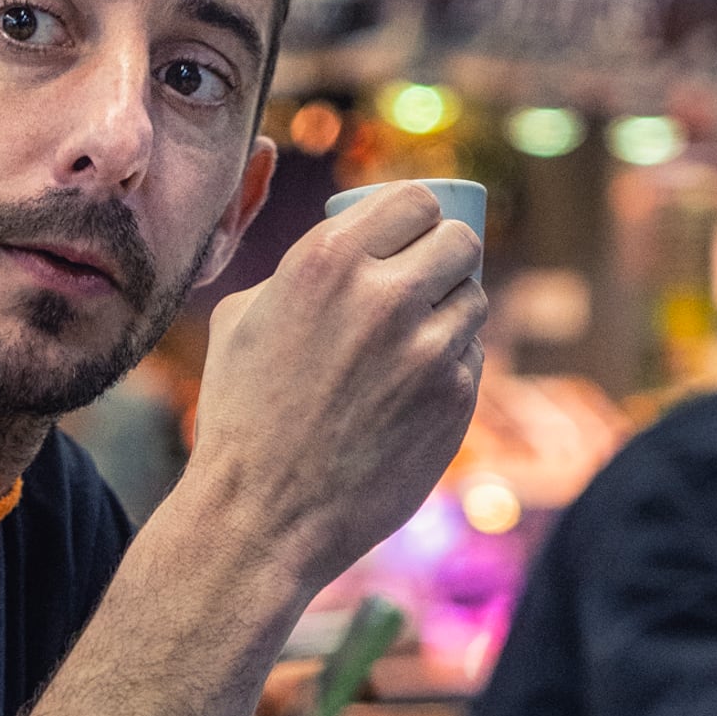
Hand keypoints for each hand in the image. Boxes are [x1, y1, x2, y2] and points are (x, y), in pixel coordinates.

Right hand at [190, 182, 483, 596]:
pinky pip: (472, 359)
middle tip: (423, 285)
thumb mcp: (242, 320)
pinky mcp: (456, 399)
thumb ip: (298, 272)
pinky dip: (450, 370)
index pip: (416, 201)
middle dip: (446, 258)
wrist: (262, 514)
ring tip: (408, 346)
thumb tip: (350, 249)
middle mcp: (385, 295)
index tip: (411, 237)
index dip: (417, 218)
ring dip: (450, 314)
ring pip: (474, 300)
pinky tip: (406, 397)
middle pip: (461, 242)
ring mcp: (429, 349)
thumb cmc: (241, 415)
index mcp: (326, 260)